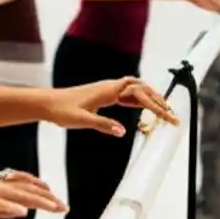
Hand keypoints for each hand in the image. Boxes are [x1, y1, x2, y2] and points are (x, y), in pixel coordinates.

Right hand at [0, 168, 66, 218]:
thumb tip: (18, 210)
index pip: (17, 182)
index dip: (38, 189)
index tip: (55, 198)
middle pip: (20, 186)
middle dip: (45, 197)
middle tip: (64, 207)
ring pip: (12, 192)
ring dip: (36, 200)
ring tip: (55, 208)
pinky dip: (8, 205)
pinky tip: (23, 211)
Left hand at [45, 77, 178, 134]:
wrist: (48, 103)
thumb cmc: (62, 110)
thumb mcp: (81, 120)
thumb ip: (102, 125)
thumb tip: (122, 131)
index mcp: (108, 91)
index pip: (139, 94)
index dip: (156, 105)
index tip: (169, 117)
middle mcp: (110, 87)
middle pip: (142, 87)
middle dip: (158, 100)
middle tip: (172, 115)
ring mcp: (107, 89)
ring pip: (135, 89)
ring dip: (150, 98)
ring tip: (163, 112)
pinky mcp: (104, 95)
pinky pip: (127, 94)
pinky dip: (139, 100)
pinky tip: (143, 109)